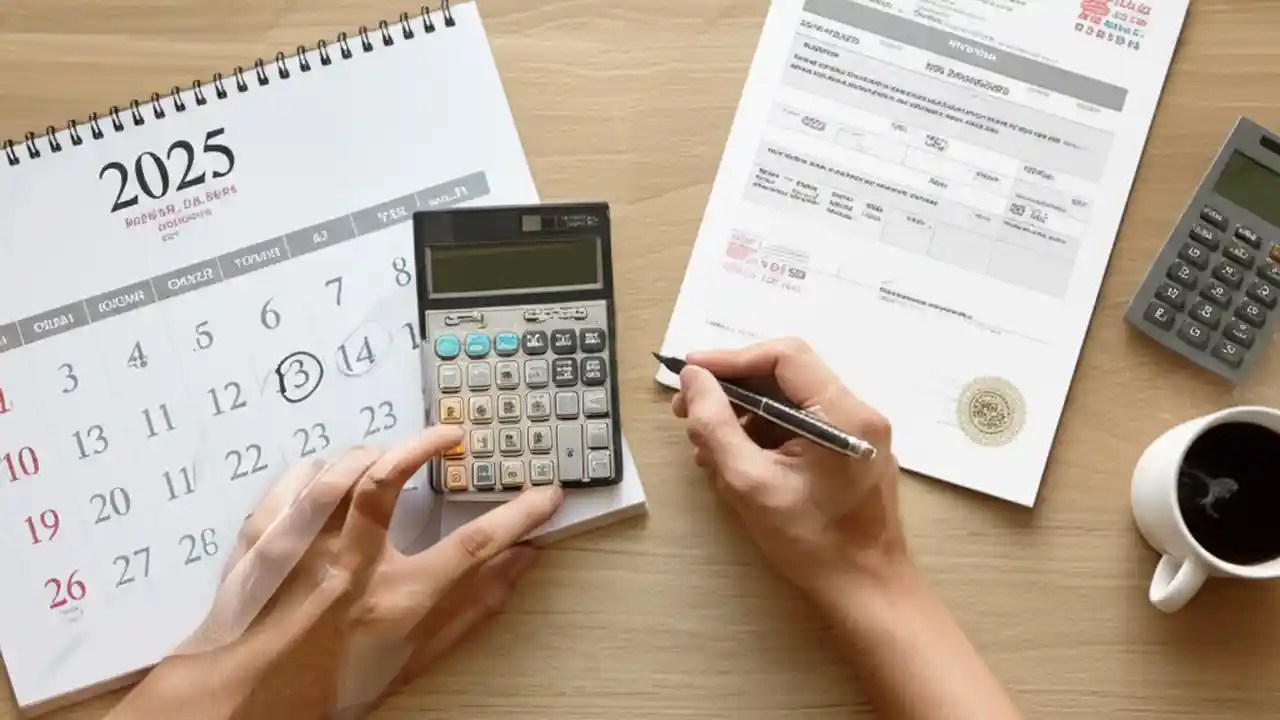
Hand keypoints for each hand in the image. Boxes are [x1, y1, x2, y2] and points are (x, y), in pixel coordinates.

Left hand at [111, 427, 563, 719]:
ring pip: (337, 472)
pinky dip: (319, 469)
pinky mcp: (263, 539)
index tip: (545, 495)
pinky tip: (334, 476)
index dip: (518, 516)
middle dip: (426, 444)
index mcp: (392, 602)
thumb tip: (520, 566)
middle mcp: (347, 569)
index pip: (471, 547)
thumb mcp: (414, 660)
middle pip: (387, 481)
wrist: (241, 703)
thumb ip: (471, 610)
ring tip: (392, 455)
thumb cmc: (330, 687)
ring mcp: (300, 550)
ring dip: (372, 453)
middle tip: (452, 436)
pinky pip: (293, 482)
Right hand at [672, 339, 907, 608]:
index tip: (689, 371)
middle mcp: (857, 411)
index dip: (730, 359)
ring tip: (704, 443)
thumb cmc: (811, 542)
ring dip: (743, 414)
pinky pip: (800, 425)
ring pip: (789, 401)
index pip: (784, 356)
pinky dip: (763, 434)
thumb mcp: (750, 483)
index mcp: (843, 413)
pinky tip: (732, 457)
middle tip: (686, 409)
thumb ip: (716, 425)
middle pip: (785, 376)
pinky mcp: (848, 451)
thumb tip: (693, 379)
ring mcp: (856, 432)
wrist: (866, 590)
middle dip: (731, 389)